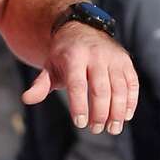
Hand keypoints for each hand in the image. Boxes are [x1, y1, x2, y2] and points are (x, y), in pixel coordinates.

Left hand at [22, 25, 138, 134]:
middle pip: (101, 89)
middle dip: (100, 112)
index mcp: (74, 56)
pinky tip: (125, 117)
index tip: (80, 123)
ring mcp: (113, 57)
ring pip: (119, 88)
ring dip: (118, 111)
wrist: (82, 30)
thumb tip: (27, 99)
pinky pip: (132, 83)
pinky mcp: (125, 61)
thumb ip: (40, 84)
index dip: (80, 105)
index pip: (78, 84)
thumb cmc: (63, 56)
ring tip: (112, 129)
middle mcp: (96, 55)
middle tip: (95, 129)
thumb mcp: (49, 67)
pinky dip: (131, 101)